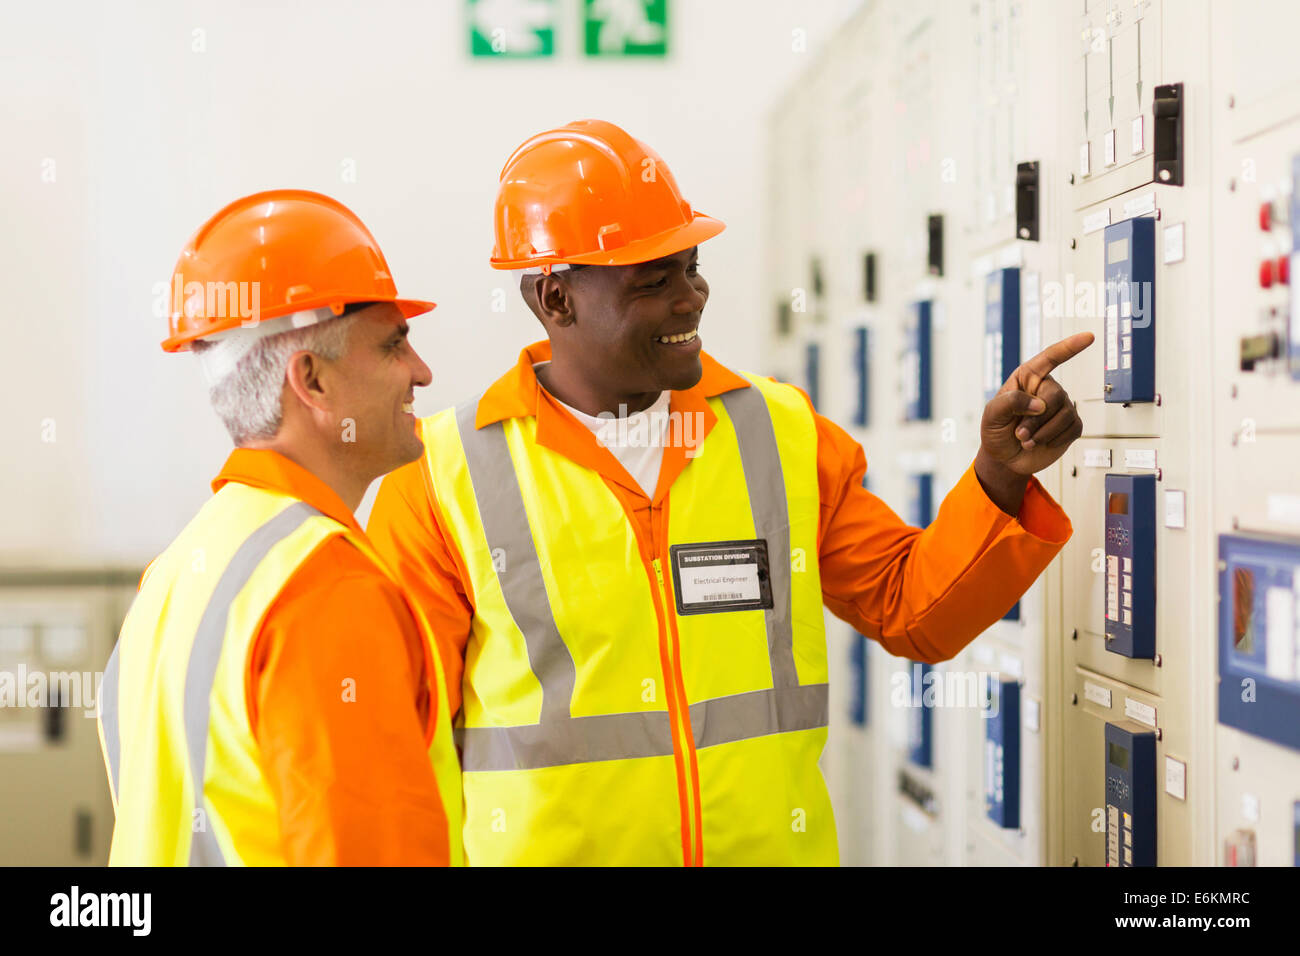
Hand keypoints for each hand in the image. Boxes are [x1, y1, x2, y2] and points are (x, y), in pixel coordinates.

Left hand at [980, 332, 1093, 476]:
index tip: (1088, 337)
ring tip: (1026, 441)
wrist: (1005, 458)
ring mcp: (1061, 407)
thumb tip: (1040, 404)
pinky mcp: (1070, 426)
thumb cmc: (996, 431)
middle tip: (1020, 434)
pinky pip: (1072, 429)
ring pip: (1064, 415)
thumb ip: (1011, 402)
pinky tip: (1041, 442)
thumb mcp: (992, 414)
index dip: (1069, 347)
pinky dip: (1054, 439)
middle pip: (1054, 396)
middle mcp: (1046, 389)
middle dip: (1036, 419)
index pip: (1050, 358)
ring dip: (1042, 432)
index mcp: (1027, 378)